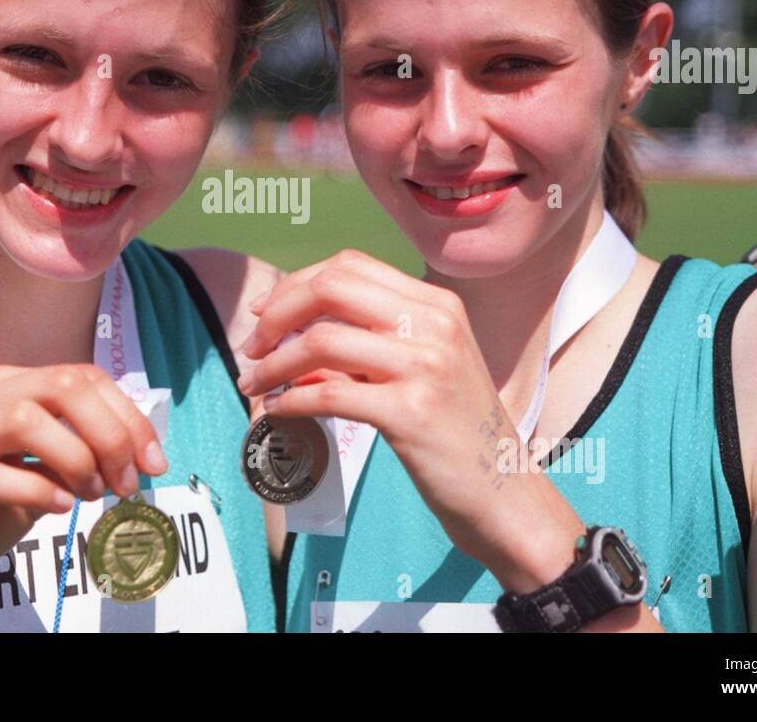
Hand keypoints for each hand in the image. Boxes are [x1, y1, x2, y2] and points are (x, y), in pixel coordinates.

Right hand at [0, 363, 166, 625]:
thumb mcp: (41, 480)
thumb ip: (78, 458)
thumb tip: (135, 456)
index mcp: (6, 389)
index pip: (82, 379)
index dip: (128, 417)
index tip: (154, 463)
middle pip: (61, 386)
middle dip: (110, 433)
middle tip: (127, 482)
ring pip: (25, 417)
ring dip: (75, 457)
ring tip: (90, 495)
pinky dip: (35, 488)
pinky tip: (59, 508)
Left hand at [237, 249, 551, 576]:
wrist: (503, 491)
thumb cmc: (455, 430)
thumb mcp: (423, 367)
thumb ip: (369, 342)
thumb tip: (290, 335)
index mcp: (436, 304)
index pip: (349, 266)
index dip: (296, 283)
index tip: (265, 312)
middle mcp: (433, 324)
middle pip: (330, 289)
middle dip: (278, 313)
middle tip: (253, 346)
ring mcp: (424, 366)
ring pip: (321, 341)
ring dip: (273, 363)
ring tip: (254, 384)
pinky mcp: (411, 412)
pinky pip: (328, 393)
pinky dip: (290, 400)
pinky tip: (277, 410)